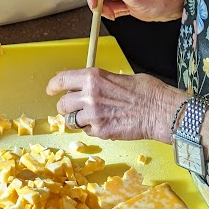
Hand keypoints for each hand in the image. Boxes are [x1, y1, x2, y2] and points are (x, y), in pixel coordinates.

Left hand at [46, 67, 169, 140]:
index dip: (53, 86)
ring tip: (93, 117)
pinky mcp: (101, 131)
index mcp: (93, 77)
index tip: (50, 89)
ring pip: (72, 121)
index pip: (62, 80)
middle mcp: (89, 95)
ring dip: (78, 120)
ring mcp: (93, 115)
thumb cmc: (145, 91)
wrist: (158, 110)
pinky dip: (92, 129)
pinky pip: (87, 131)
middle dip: (65, 107)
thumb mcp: (118, 77)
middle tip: (73, 108)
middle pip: (62, 105)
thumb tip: (90, 86)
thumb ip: (99, 82)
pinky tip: (105, 123)